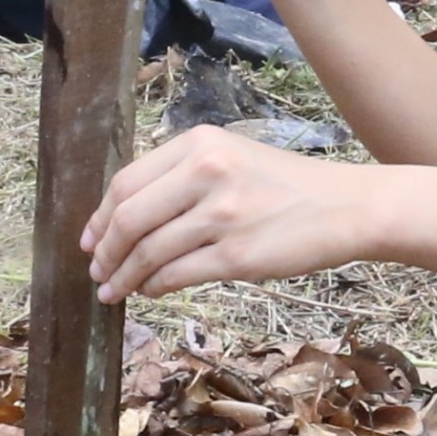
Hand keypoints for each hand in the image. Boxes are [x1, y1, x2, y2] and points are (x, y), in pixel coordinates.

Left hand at [82, 125, 374, 300]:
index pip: (127, 182)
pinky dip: (154, 287)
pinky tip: (150, 292)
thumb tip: (124, 218)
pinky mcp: (237, 255)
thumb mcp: (232, 158)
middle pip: (129, 218)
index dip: (100, 217)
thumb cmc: (287, 186)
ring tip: (114, 290)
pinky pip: (176, 276)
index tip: (90, 240)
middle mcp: (207, 172)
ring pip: (148, 252)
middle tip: (97, 270)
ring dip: (123, 276)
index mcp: (199, 144)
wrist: (346, 207)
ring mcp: (222, 215)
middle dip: (104, 251)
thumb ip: (182, 176)